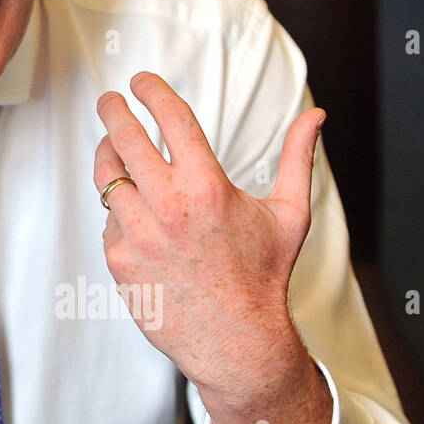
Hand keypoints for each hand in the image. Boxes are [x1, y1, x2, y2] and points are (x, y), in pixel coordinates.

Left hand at [93, 72, 325, 418]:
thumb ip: (296, 159)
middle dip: (112, 111)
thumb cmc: (263, 276)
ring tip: (115, 152)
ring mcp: (138, 233)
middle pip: (123, 138)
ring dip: (109, 160)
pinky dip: (120, 214)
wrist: (237, 342)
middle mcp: (168, 206)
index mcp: (207, 187)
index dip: (151, 91)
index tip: (140, 82)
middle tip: (109, 101)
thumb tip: (315, 117)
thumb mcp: (289, 214)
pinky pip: (109, 221)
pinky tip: (139, 220)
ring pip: (107, 179)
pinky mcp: (118, 259)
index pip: (169, 119)